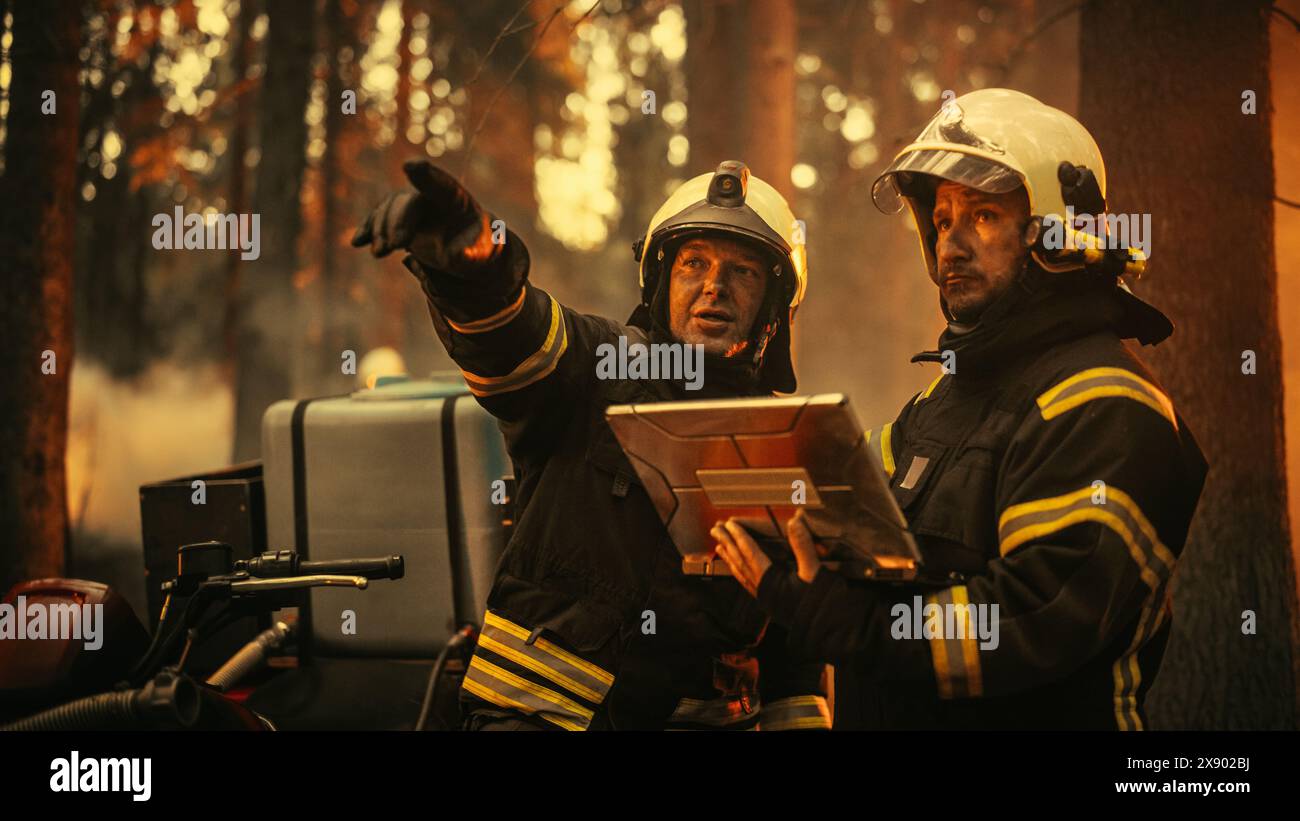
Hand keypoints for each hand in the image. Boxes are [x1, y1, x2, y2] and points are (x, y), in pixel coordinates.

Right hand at [351, 160, 493, 272]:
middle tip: (396, 246)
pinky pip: (379, 219)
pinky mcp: (397, 219)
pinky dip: (369, 229)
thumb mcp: (478, 254)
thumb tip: (456, 255)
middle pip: (410, 203)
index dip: (426, 175)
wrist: (465, 247)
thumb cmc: (476, 247)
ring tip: (380, 253)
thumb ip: (468, 253)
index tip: (411, 166)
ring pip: (390, 209)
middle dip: (399, 221)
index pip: (441, 185)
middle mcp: (431, 198)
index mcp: (456, 201)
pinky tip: (357, 242)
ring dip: (381, 230)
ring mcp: (412, 206)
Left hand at [712, 511, 822, 596]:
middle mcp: (761, 587)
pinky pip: (745, 583)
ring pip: (740, 573)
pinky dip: (738, 573)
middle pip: (739, 561)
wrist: (821, 628)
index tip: (729, 524)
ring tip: (718, 547)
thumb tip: (794, 522)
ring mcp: (762, 595)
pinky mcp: (766, 601)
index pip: (749, 552)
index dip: (739, 536)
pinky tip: (737, 570)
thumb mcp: (813, 571)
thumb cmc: (817, 602)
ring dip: (729, 558)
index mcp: (769, 578)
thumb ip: (803, 546)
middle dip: (727, 543)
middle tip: (715, 529)